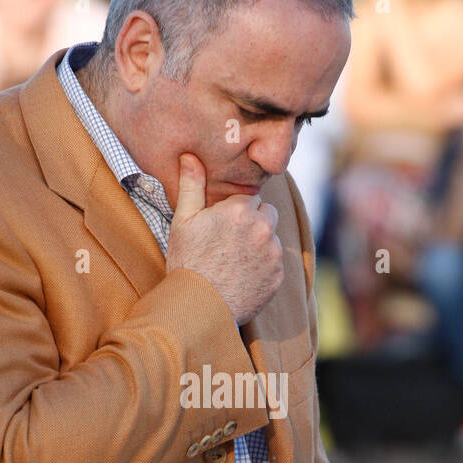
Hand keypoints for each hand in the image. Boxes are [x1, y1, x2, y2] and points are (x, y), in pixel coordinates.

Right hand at [166, 154, 283, 325]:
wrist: (199, 308)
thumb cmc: (187, 262)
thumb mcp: (183, 220)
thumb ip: (191, 185)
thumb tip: (190, 155)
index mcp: (241, 209)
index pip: (248, 198)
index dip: (233, 212)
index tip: (220, 227)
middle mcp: (263, 228)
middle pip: (266, 214)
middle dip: (253, 223)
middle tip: (229, 242)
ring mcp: (274, 253)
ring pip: (271, 239)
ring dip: (259, 244)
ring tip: (234, 262)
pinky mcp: (279, 276)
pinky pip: (275, 263)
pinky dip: (263, 267)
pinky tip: (242, 276)